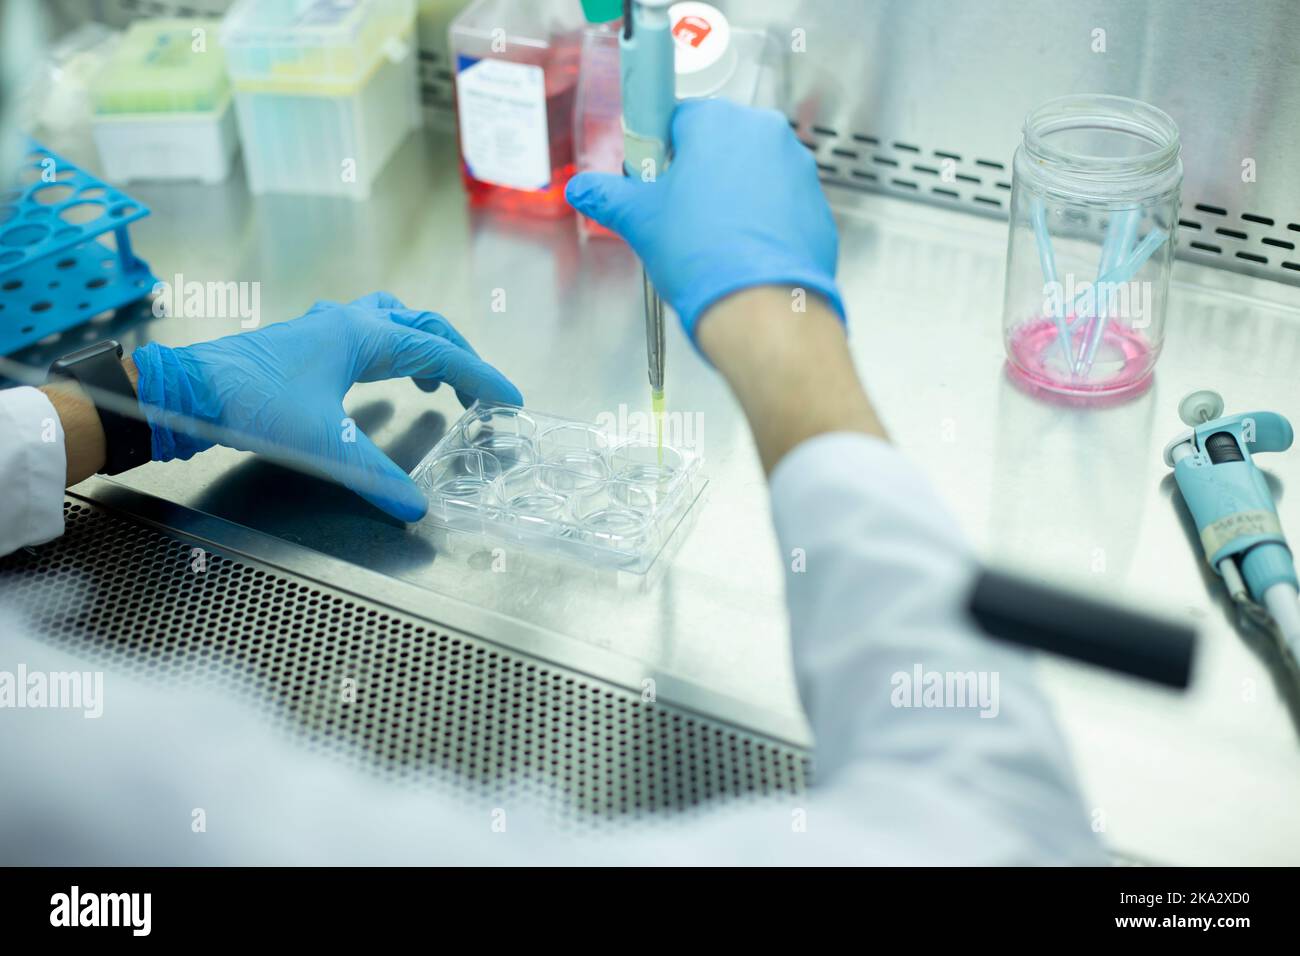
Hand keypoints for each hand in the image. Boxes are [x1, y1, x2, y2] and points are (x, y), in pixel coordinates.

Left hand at [132, 292, 521, 521]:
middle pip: (423, 327)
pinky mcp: (303, 341)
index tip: (508, 399)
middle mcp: (349, 323)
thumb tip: (416, 509)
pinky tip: (378, 379)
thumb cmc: (254, 406)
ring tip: (433, 384)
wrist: (187, 391)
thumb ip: (376, 477)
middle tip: (476, 395)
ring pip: (392, 323)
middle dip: (458, 359)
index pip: (440, 353)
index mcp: (363, 336)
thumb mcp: (324, 446)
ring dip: (422, 348)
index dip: (480, 378)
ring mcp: (324, 327)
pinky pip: (364, 334)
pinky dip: (388, 351)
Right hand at [565, 98, 843, 338]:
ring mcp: (799, 171)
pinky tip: (741, 254)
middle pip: (721, 145)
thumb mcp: (640, 220)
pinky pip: (781, 206)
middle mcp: (766, 135)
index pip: (680, 119)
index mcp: (719, 122)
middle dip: (699, 176)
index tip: (654, 181)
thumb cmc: (703, 255)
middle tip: (678, 217)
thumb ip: (609, 196)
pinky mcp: (817, 208)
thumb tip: (585, 188)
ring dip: (732, 198)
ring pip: (754, 175)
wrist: (761, 309)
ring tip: (711, 242)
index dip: (661, 154)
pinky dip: (762, 223)